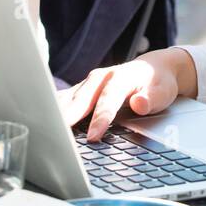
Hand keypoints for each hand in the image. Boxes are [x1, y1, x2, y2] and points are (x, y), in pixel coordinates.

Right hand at [57, 48, 197, 141]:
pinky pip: (66, 100)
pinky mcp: (83, 90)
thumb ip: (151, 99)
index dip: (100, 118)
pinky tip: (42, 121)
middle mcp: (101, 77)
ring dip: (57, 113)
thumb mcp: (163, 91)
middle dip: (69, 116)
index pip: (108, 100)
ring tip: (43, 129)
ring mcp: (89, 83)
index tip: (93, 136)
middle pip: (82, 98)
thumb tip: (139, 103)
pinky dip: (55, 110)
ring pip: (70, 98)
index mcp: (121, 77)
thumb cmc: (158, 83)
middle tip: (56, 134)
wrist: (154, 68)